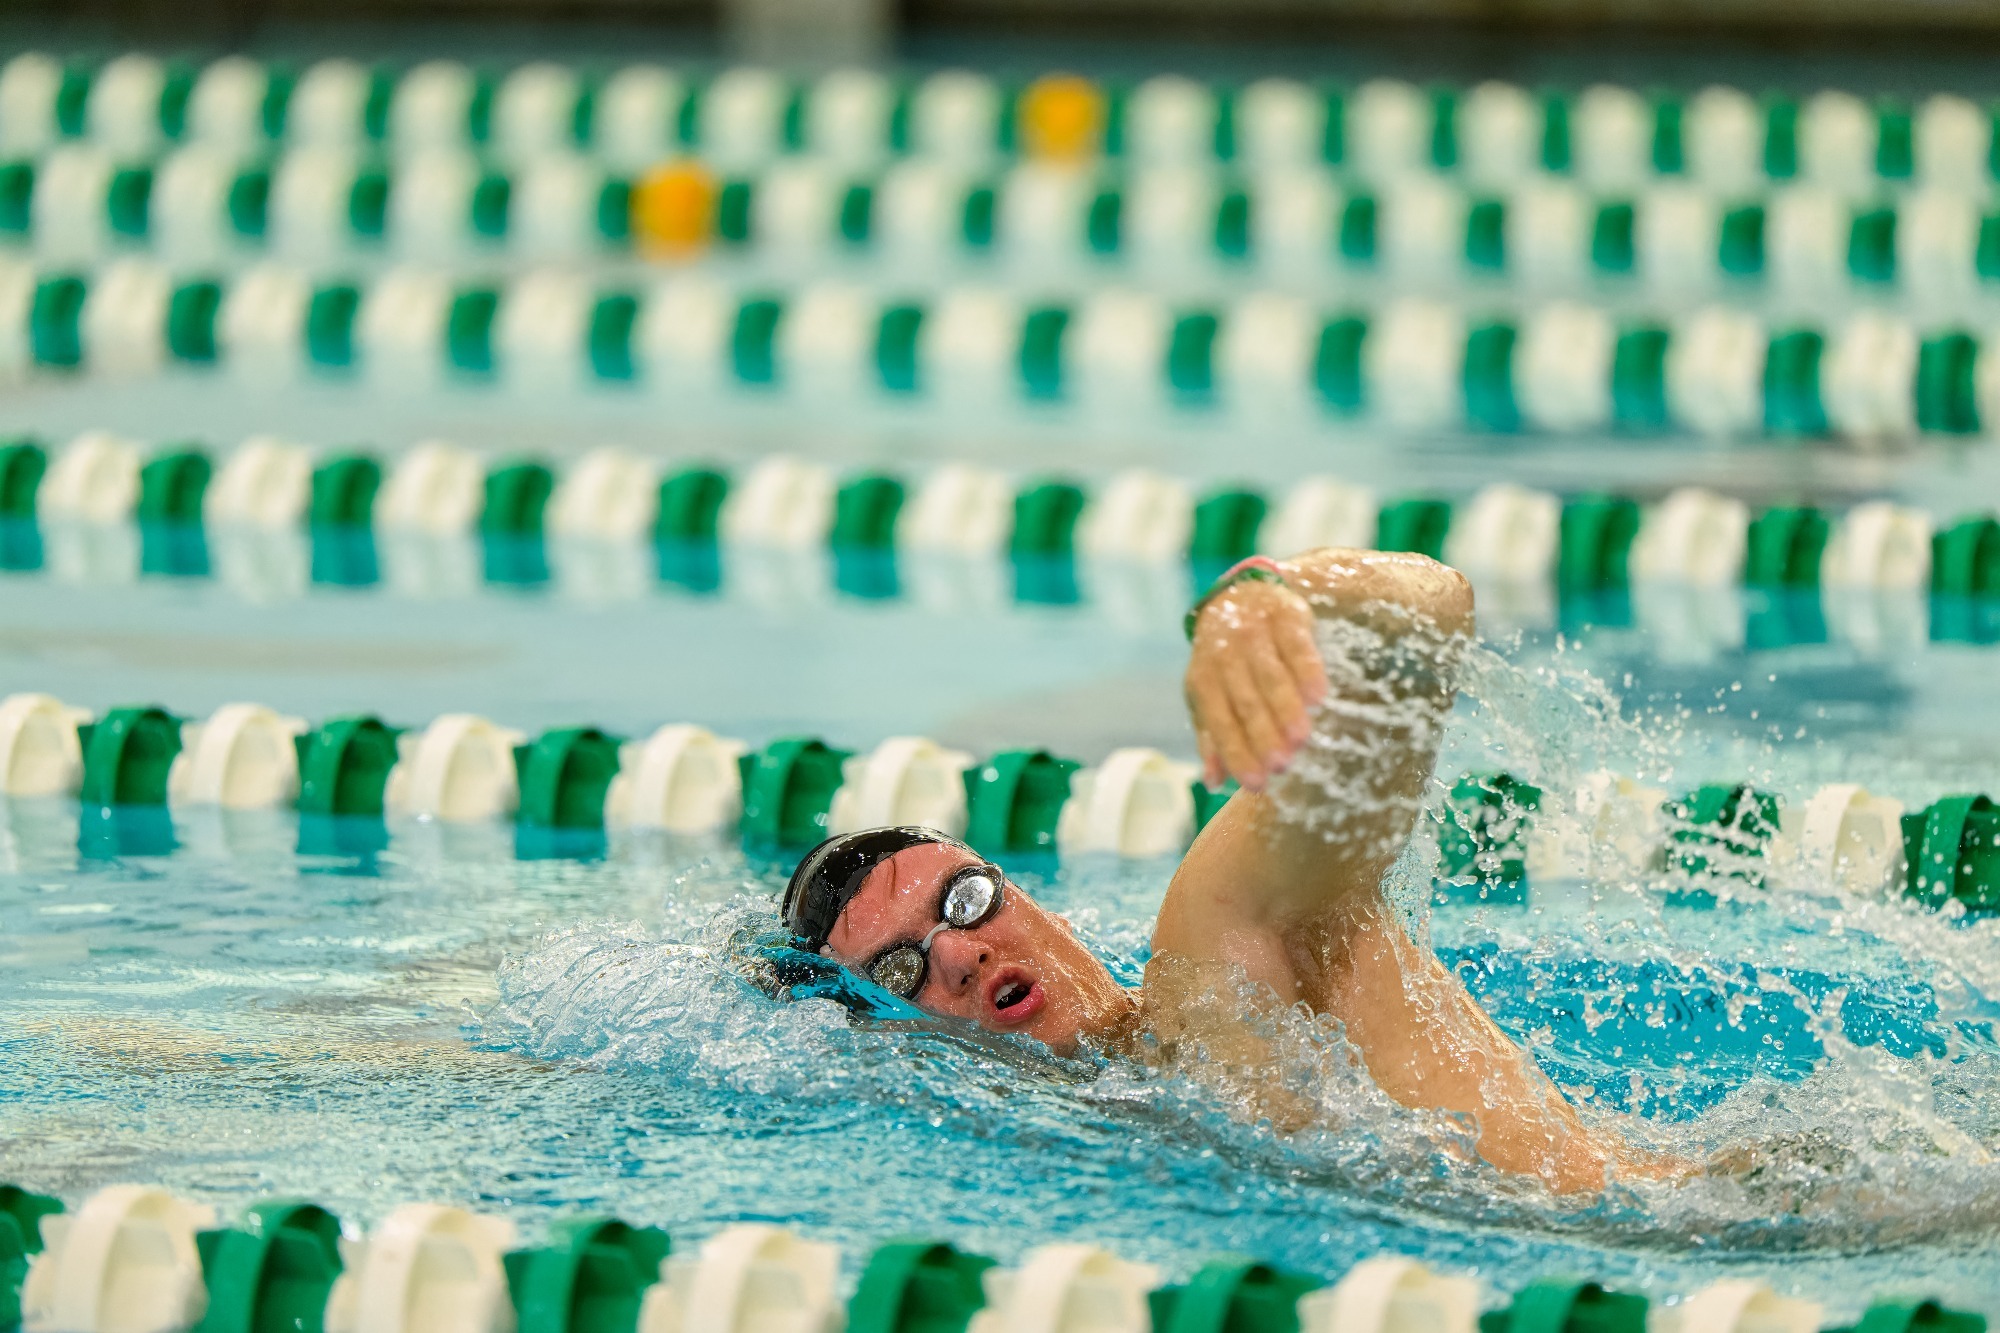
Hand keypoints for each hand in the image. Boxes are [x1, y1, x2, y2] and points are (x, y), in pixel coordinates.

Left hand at [1184, 574, 1325, 791]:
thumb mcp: (1209, 695)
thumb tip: (1214, 783)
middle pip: (1245, 701)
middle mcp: (1224, 654)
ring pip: (1270, 675)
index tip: (1257, 783)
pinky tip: (1319, 697)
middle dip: (1263, 735)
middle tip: (1282, 764)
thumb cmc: (1224, 660)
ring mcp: (1254, 632)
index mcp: (1203, 679)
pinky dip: (1307, 671)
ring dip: (1285, 708)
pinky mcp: (1285, 615)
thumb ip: (1212, 737)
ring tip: (1301, 738)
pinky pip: (1296, 646)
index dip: (1237, 753)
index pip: (1219, 721)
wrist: (1241, 595)